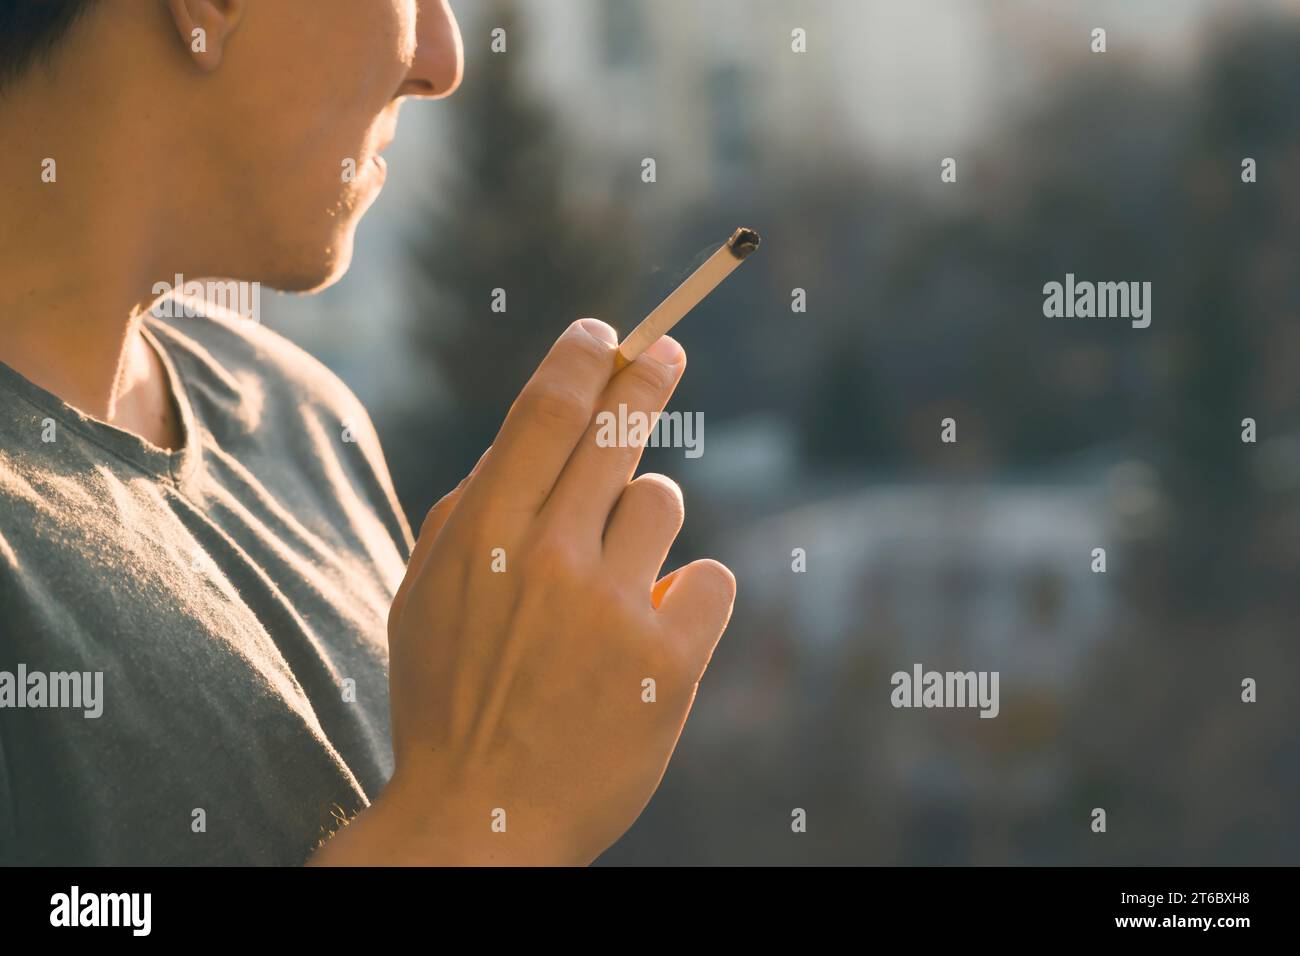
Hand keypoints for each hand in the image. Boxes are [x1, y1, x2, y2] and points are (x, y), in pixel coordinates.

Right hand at [378, 318, 733, 864]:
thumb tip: (526, 440)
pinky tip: (653, 633)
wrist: (482, 820)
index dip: (583, 357)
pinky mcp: (670, 662)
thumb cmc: (451, 698)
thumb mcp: (425, 597)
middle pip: (618, 428)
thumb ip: (467, 512)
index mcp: (482, 535)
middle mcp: (549, 557)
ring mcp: (612, 609)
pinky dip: (688, 596)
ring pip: (664, 503)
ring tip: (615, 581)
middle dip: (649, 375)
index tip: (606, 333)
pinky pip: (709, 579)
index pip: (547, 410)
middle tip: (667, 350)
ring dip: (644, 524)